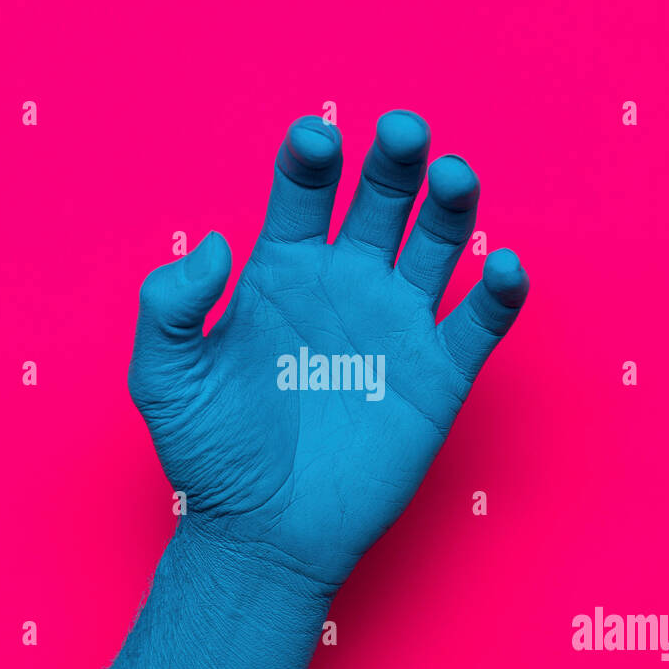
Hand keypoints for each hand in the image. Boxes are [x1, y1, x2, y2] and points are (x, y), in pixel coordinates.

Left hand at [129, 111, 528, 592]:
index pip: (304, 190)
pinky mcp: (438, 376)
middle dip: (394, 159)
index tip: (316, 140)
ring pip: (438, 244)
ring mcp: (395, 327)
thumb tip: (217, 243)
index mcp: (280, 273)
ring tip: (453, 177)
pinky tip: (502, 266)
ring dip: (451, 204)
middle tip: (402, 134)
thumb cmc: (211, 457)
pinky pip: (480, 322)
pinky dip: (500, 291)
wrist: (263, 534)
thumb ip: (172, 305)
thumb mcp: (166, 378)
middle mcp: (344, 286)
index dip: (313, 156)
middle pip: (381, 198)